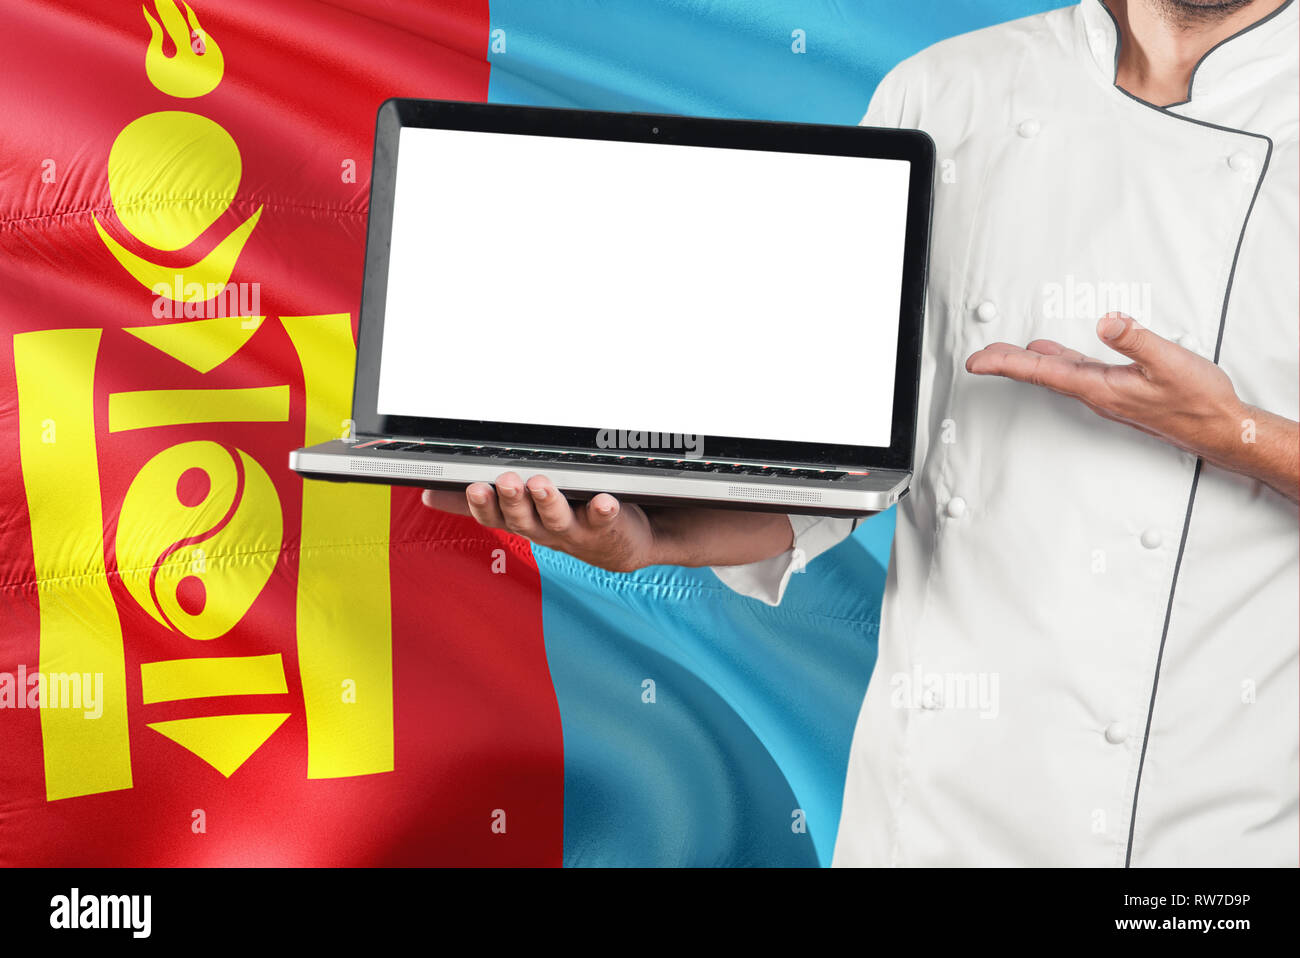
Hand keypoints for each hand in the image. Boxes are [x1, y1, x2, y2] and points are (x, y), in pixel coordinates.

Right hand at [421, 472, 796, 570]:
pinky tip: (604, 499)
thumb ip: (482, 504)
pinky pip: (606, 518)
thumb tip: (426, 496)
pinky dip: (605, 509)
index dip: (482, 506)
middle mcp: (547, 531)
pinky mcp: (610, 527)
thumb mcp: (520, 514)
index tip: (473, 487)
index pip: (494, 516)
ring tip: (544, 484)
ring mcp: (579, 531)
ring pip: (560, 518)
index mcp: (523, 523)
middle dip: (514, 500)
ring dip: (550, 502)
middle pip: (524, 518)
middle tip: (507, 481)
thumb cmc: (567, 520)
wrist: (622, 544)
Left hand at [966, 312, 1298, 501]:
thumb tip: (1107, 322)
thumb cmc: (1198, 401)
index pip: (1041, 372)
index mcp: (1099, 387)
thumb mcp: (1169, 363)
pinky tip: (1052, 353)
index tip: (978, 361)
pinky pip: (1077, 372)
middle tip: (980, 356)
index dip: (1006, 364)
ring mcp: (1107, 392)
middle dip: (1007, 363)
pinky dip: (1057, 360)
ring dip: (1028, 362)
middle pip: (1041, 374)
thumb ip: (1136, 340)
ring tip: (1004, 352)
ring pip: (1057, 373)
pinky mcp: (1119, 389)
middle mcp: (1097, 392)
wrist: (1220, 428)